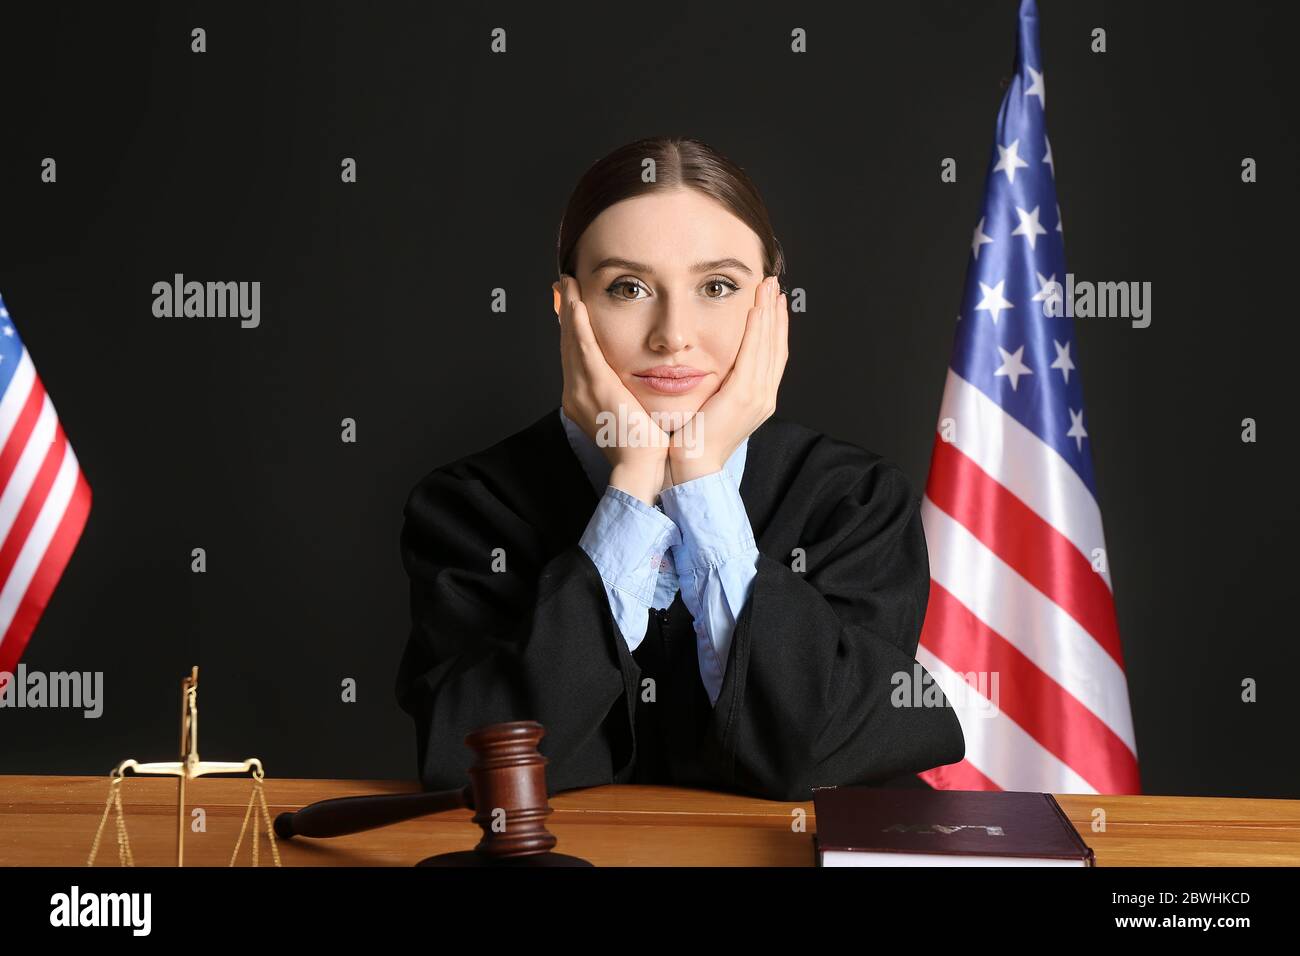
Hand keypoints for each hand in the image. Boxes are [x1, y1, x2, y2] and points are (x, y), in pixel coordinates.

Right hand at [555, 275, 670, 503]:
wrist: (642, 467)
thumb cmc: (644, 447)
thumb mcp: (631, 412)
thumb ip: (626, 392)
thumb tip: (634, 378)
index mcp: (583, 399)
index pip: (575, 355)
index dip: (572, 328)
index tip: (573, 305)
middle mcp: (576, 392)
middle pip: (568, 343)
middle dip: (565, 312)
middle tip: (564, 285)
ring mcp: (582, 390)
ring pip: (572, 342)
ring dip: (570, 310)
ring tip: (568, 285)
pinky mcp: (596, 388)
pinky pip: (584, 350)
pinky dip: (579, 327)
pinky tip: (577, 306)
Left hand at [668, 275, 788, 483]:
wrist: (693, 465)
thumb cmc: (695, 439)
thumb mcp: (714, 406)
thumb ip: (722, 385)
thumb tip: (717, 366)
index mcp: (759, 398)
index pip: (773, 354)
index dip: (775, 326)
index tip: (772, 302)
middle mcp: (764, 396)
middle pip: (777, 345)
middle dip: (776, 312)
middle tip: (774, 284)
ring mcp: (757, 396)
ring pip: (768, 345)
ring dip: (768, 313)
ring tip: (767, 287)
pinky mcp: (743, 395)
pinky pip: (752, 355)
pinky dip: (756, 331)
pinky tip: (754, 310)